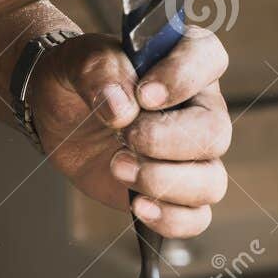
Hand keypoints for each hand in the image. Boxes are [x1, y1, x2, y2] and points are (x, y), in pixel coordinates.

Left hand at [26, 28, 231, 237]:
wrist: (61, 115)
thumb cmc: (79, 79)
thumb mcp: (77, 61)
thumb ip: (99, 72)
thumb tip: (122, 107)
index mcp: (182, 59)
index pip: (209, 59)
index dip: (182, 79)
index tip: (143, 96)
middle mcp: (199, 107)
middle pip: (215, 132)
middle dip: (166, 142)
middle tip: (124, 137)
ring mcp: (192, 154)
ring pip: (211, 181)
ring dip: (163, 182)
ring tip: (118, 167)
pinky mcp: (175, 191)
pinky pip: (196, 216)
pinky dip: (170, 218)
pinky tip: (137, 204)